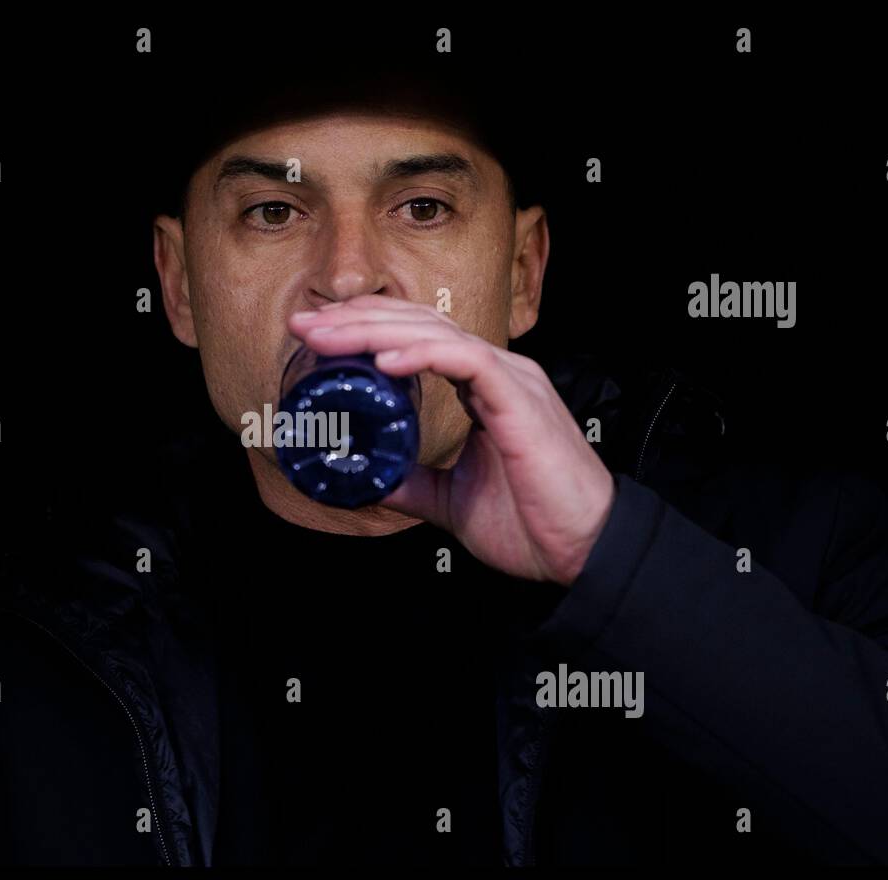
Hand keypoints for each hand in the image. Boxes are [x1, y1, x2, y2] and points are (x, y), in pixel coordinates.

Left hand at [289, 295, 616, 585]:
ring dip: (375, 329)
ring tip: (327, 335)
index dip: (366, 330)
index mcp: (483, 388)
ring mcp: (510, 380)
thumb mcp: (452, 500)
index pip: (418, 339)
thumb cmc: (531, 524)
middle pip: (418, 325)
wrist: (583, 551)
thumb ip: (413, 483)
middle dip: (356, 320)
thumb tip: (369, 480)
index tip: (316, 338)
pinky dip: (422, 354)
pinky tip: (383, 359)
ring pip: (436, 333)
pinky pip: (466, 361)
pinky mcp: (520, 398)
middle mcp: (496, 373)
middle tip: (304, 326)